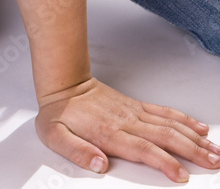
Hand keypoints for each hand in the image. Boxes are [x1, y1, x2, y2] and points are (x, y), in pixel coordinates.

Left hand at [35, 77, 219, 182]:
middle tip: (214, 163)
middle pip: (165, 137)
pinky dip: (184, 119)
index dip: (164, 162)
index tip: (181, 175)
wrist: (63, 83)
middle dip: (192, 151)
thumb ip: (76, 151)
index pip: (144, 149)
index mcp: (110, 133)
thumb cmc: (59, 113)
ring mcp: (134, 112)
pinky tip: (199, 127)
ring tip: (215, 151)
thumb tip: (99, 165)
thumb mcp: (55, 136)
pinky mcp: (136, 106)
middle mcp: (127, 122)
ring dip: (195, 138)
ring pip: (170, 125)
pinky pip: (164, 112)